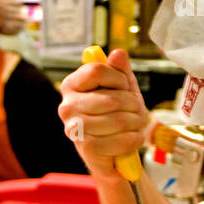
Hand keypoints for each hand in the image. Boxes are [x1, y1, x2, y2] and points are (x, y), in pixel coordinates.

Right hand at [58, 49, 149, 179]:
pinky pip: (120, 140)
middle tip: (136, 109)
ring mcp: (74, 129)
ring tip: (135, 123)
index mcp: (72, 85)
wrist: (115, 149)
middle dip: (132, 104)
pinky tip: (133, 138)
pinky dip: (134, 139)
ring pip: (117, 120)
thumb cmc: (117, 114)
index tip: (124, 86)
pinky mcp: (86, 149)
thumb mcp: (122, 87)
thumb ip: (120, 70)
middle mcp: (67, 106)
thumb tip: (118, 53)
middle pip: (111, 99)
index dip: (118, 78)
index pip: (97, 70)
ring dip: (135, 122)